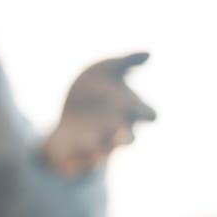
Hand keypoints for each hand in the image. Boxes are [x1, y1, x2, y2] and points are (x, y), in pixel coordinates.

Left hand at [44, 52, 154, 175]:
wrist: (72, 109)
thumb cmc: (96, 87)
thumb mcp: (107, 68)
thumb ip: (127, 61)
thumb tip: (149, 52)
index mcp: (130, 110)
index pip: (147, 114)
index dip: (147, 114)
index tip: (147, 113)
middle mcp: (118, 130)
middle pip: (128, 139)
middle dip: (124, 138)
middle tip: (122, 135)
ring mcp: (99, 144)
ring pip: (103, 153)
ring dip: (98, 151)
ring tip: (91, 145)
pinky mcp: (79, 154)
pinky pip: (79, 164)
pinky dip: (74, 165)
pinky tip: (67, 163)